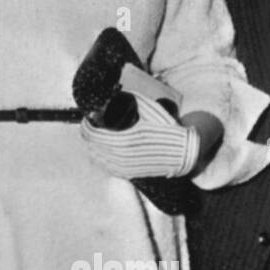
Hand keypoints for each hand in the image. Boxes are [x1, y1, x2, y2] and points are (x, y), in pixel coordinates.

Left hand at [80, 88, 199, 179]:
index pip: (95, 134)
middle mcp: (124, 155)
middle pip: (93, 146)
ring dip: (93, 146)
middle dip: (88, 135)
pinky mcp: (129, 174)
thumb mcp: (151, 110)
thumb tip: (115, 95)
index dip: (86, 125)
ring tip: (95, 137)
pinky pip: (107, 167)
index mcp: (127, 138)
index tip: (87, 118)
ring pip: (98, 158)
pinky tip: (102, 151)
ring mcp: (126, 166)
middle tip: (90, 126)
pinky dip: (101, 158)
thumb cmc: (167, 129)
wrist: (183, 152)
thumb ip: (133, 100)